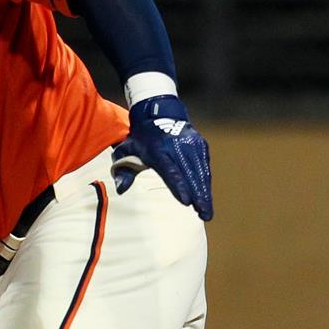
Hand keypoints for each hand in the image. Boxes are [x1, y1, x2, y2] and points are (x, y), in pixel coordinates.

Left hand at [113, 95, 212, 219]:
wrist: (159, 113)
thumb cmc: (141, 138)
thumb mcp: (127, 150)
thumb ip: (123, 170)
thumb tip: (121, 189)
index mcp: (158, 149)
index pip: (170, 171)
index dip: (179, 186)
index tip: (187, 202)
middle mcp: (178, 146)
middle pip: (190, 175)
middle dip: (198, 196)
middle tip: (204, 215)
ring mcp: (192, 144)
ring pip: (200, 172)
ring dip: (205, 192)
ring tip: (207, 211)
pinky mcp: (201, 144)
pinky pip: (204, 166)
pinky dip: (205, 182)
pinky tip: (207, 196)